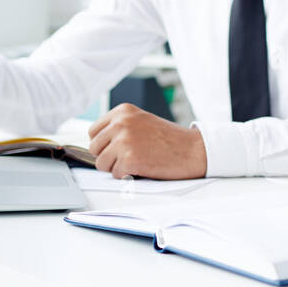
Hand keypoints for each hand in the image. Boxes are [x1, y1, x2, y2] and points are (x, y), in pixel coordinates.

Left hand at [87, 103, 206, 178]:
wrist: (193, 149)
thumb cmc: (170, 139)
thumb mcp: (142, 122)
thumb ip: (120, 127)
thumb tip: (96, 144)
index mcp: (123, 111)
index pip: (93, 131)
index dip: (104, 144)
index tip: (117, 147)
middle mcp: (121, 123)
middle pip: (94, 148)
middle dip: (108, 156)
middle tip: (130, 156)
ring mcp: (124, 140)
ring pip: (101, 163)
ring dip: (117, 167)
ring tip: (138, 160)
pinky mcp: (129, 159)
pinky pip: (115, 174)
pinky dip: (128, 175)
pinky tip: (144, 166)